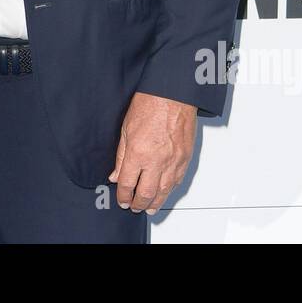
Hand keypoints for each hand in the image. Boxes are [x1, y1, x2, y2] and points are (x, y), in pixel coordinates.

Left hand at [108, 92, 197, 214]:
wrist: (173, 94)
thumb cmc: (150, 104)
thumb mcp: (126, 129)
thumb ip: (121, 156)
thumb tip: (116, 175)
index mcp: (138, 153)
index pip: (127, 184)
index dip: (123, 196)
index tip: (121, 200)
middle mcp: (157, 161)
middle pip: (146, 194)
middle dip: (138, 204)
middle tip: (133, 207)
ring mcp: (173, 161)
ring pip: (164, 191)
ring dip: (155, 203)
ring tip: (148, 208)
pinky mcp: (185, 158)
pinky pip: (177, 181)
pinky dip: (169, 191)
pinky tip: (164, 193)